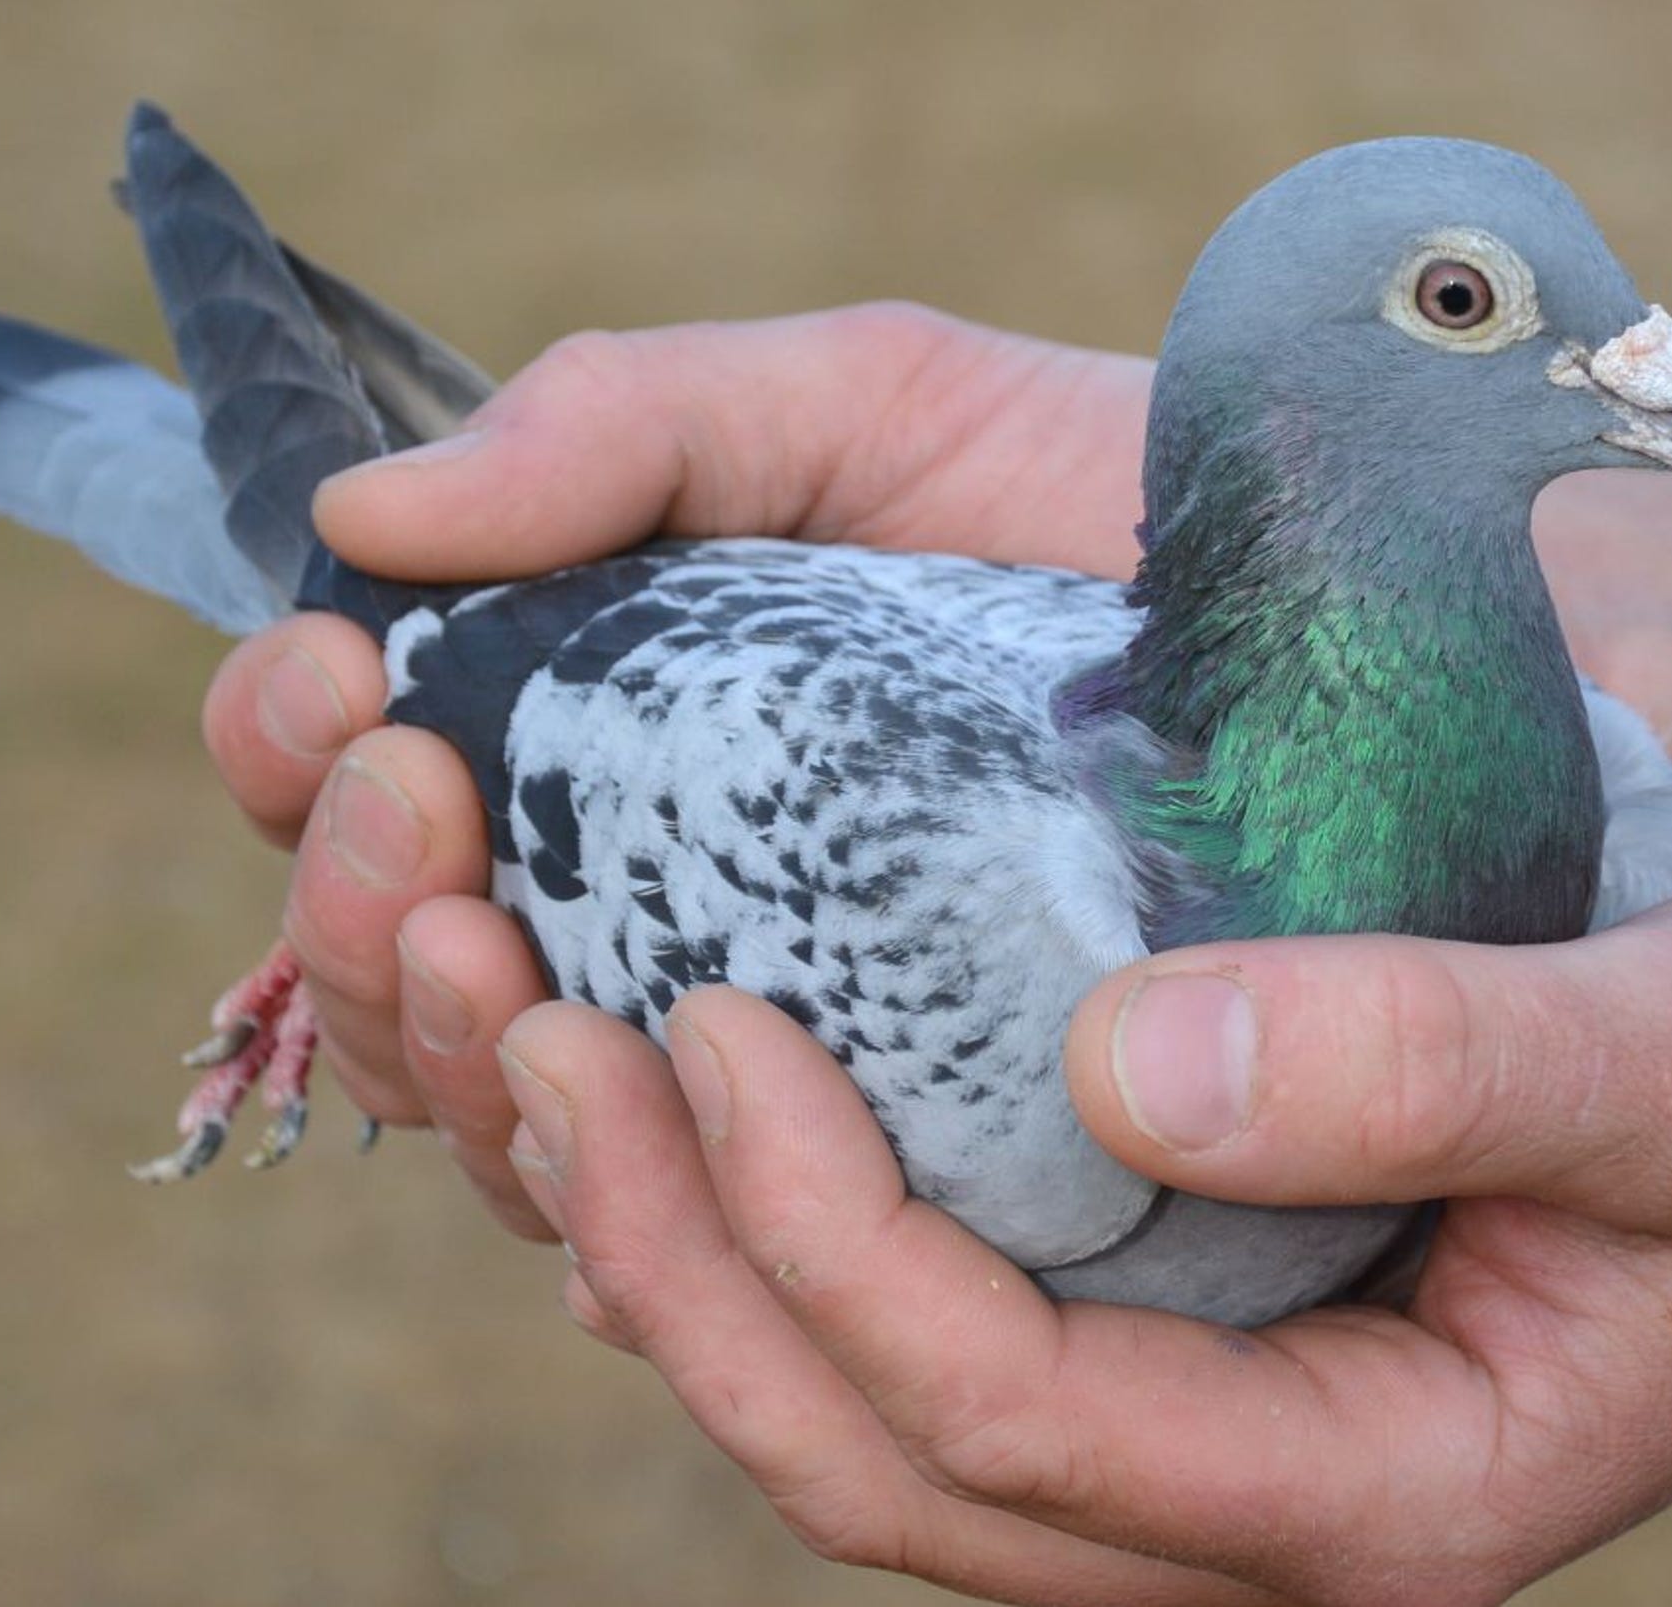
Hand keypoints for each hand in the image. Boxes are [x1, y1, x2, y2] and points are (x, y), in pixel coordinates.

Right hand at [199, 304, 1152, 1231]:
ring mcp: (778, 1070)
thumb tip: (359, 514)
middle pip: (414, 988)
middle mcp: (665, 927)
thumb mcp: (870, 416)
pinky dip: (636, 1204)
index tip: (328, 688)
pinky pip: (714, 1256)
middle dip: (360, 911)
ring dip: (456, 1059)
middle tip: (416, 807)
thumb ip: (634, 429)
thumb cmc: (1104, 503)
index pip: (378, 793)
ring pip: (525, 1139)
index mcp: (618, 750)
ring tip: (500, 954)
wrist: (1371, 618)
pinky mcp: (907, 1186)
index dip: (300, 751)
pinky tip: (645, 1131)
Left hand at [461, 866, 1671, 1603]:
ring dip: (663, 1232)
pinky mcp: (1174, 1331)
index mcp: (1363, 1502)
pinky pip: (909, 1316)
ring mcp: (1197, 1437)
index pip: (999, 1428)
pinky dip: (762, 1205)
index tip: (705, 1015)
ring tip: (529, 1018)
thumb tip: (1127, 1067)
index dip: (813, 1243)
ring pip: (852, 1410)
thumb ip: (1440, 1062)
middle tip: (530, 1016)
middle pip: (863, 1459)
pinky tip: (678, 1039)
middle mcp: (1245, 1516)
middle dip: (665, 1252)